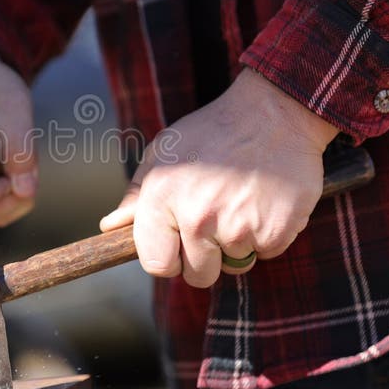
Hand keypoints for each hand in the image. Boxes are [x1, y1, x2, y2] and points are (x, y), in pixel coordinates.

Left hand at [99, 68, 337, 286]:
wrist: (277, 112)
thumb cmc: (214, 131)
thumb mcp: (165, 150)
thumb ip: (139, 194)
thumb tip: (111, 227)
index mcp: (163, 197)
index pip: (156, 264)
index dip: (168, 258)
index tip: (178, 245)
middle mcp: (197, 217)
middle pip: (197, 275)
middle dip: (206, 258)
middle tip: (216, 220)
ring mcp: (238, 227)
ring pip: (234, 265)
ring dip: (238, 244)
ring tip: (242, 201)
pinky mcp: (275, 231)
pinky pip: (266, 253)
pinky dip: (267, 234)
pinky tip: (265, 200)